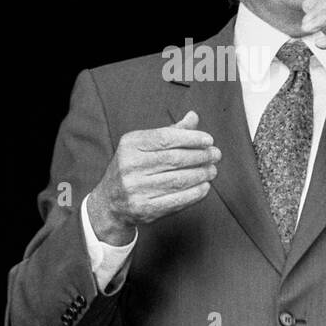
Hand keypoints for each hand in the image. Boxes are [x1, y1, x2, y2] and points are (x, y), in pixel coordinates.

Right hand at [86, 110, 220, 244]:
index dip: (190, 138)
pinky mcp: (143, 208)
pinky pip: (176, 200)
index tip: (209, 140)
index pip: (165, 138)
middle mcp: (129, 166)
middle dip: (200, 156)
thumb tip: (193, 117)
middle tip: (215, 155)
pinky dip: (194, 193)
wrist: (110, 202)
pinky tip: (204, 187)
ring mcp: (135, 189)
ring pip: (178, 180)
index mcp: (130, 144)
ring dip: (201, 174)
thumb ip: (169, 132)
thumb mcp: (144, 146)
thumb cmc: (133, 168)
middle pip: (174, 159)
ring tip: (212, 170)